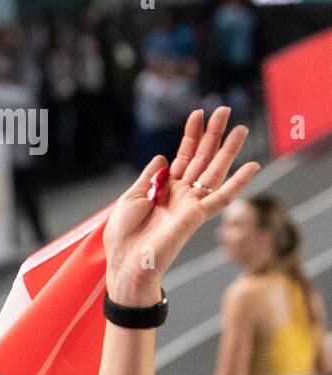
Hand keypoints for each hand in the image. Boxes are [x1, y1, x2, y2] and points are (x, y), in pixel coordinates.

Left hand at [103, 107, 259, 303]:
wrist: (126, 263)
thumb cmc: (123, 237)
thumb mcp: (131, 199)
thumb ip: (149, 177)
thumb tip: (162, 157)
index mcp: (164, 189)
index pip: (182, 156)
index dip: (190, 135)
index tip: (197, 113)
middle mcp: (180, 194)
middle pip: (201, 158)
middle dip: (212, 134)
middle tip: (224, 109)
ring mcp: (190, 204)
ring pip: (214, 171)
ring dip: (228, 150)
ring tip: (241, 127)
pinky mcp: (196, 216)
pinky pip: (221, 197)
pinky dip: (238, 182)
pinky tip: (253, 166)